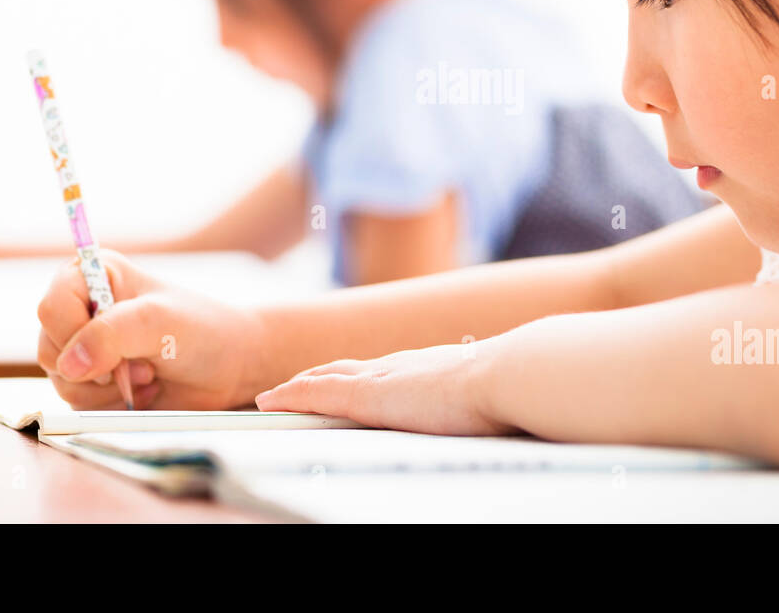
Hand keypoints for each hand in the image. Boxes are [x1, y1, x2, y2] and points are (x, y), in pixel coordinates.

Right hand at [36, 250, 265, 410]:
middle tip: (142, 363)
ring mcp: (84, 349)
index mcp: (92, 276)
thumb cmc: (201, 330)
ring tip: (149, 374)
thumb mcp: (158, 323)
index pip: (51, 308)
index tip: (115, 346)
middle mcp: (80, 310)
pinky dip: (114, 404)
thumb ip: (110, 335)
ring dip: (109, 389)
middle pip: (49, 350)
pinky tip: (145, 390)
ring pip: (62, 383)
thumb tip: (68, 365)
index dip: (74, 334)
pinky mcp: (92, 382)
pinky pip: (79, 405)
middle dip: (97, 368)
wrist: (229, 366)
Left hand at [254, 340, 512, 435]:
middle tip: (293, 388)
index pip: (380, 369)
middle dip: (318, 377)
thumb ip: (481, 401)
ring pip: (324, 378)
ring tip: (273, 397)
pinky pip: (315, 394)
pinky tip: (268, 402)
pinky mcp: (367, 396)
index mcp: (427, 367)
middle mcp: (399, 365)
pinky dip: (290, 396)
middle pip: (345, 368)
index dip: (355, 374)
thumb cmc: (510, 390)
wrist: (507, 376)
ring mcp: (381, 378)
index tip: (340, 379)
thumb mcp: (490, 394)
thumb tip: (502, 413)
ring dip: (297, 388)